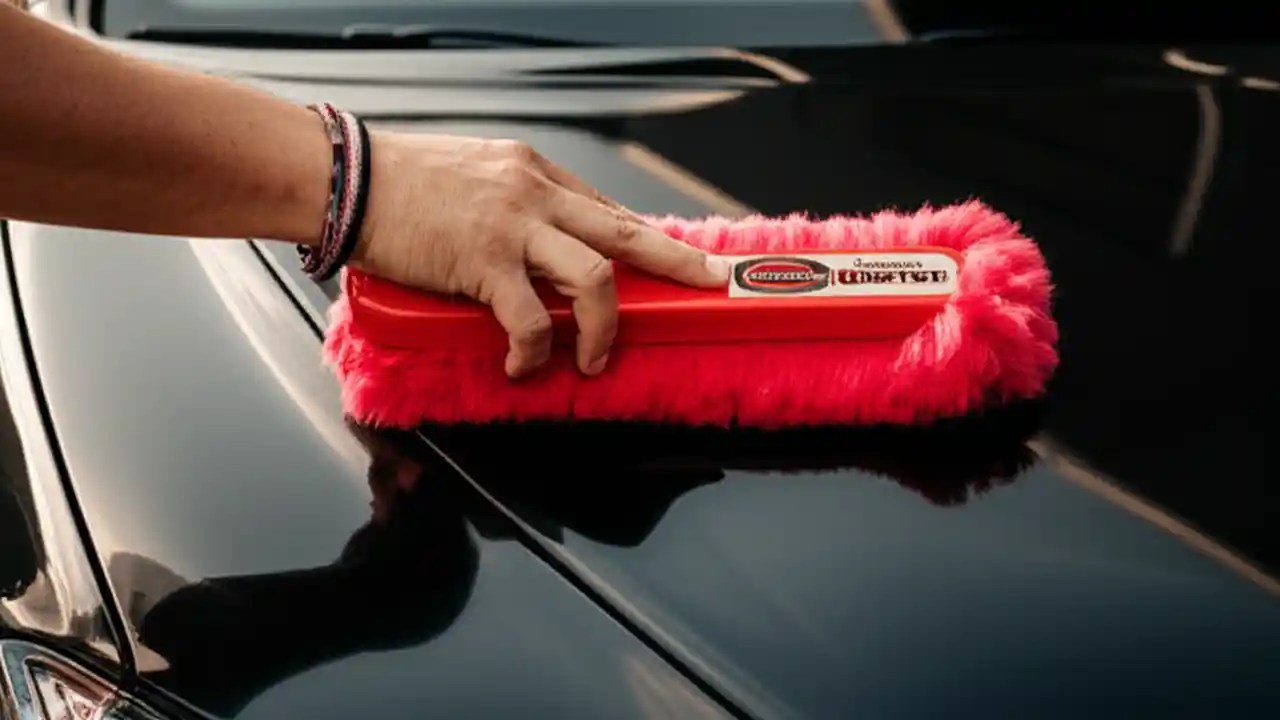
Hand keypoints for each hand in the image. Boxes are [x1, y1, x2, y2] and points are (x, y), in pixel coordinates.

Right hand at [349, 131, 730, 377]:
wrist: (349, 178)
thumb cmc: (402, 181)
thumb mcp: (474, 176)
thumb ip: (511, 205)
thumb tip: (535, 245)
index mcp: (534, 173)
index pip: (605, 208)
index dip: (644, 239)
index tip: (670, 257)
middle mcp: (534, 194)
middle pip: (624, 231)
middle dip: (675, 261)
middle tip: (707, 280)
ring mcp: (513, 228)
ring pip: (594, 277)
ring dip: (605, 327)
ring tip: (594, 359)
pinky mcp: (483, 263)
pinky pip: (531, 319)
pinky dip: (536, 351)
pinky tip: (525, 366)